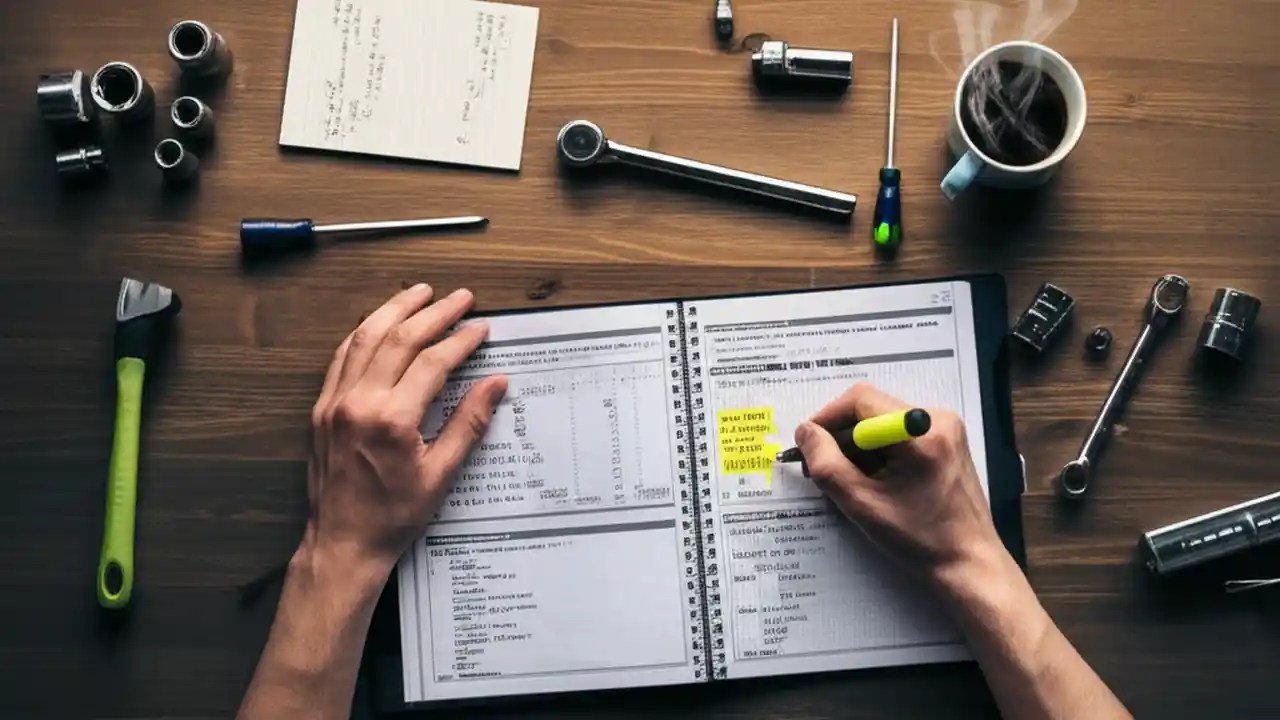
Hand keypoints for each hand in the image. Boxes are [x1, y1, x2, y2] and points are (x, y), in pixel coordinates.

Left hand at [302, 284, 507, 578]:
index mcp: (392, 420)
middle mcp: (359, 403)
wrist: (342, 543)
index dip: (460, 341)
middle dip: (434, 313)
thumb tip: (496, 384)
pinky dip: (363, 333)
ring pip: (365, 338)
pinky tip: (379, 322)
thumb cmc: (393, 517)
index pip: (432, 362)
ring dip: (395, 310)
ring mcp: (335, 402)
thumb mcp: (441, 475)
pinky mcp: (321, 409)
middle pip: (400, 339)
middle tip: (461, 297)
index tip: (481, 329)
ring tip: (420, 292)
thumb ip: (469, 423)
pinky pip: (342, 357)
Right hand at [793, 383, 1004, 597]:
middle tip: (821, 468)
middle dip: (841, 436)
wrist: (968, 562)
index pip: (860, 400)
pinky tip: (874, 480)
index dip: (827, 418)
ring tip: (849, 480)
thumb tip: (805, 432)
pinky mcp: (947, 441)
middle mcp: (938, 419)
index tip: (808, 445)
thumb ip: (826, 464)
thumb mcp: (862, 504)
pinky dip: (879, 451)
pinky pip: (900, 432)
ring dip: (859, 445)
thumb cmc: (920, 539)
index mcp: (921, 430)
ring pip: (883, 421)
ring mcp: (946, 429)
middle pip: (872, 408)